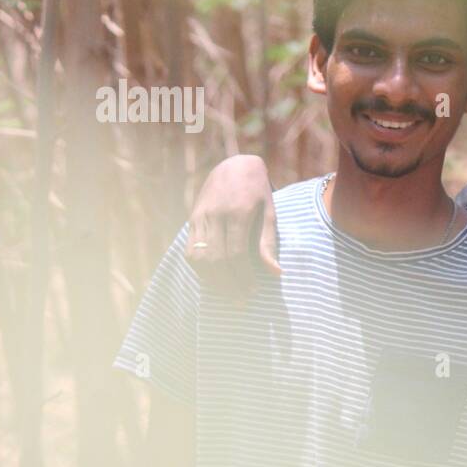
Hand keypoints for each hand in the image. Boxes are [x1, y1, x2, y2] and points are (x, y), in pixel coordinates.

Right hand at [185, 154, 279, 295]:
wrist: (234, 165)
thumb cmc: (258, 191)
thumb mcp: (269, 212)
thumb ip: (268, 243)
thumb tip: (276, 273)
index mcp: (237, 212)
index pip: (235, 253)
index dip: (243, 276)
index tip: (253, 291)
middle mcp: (214, 215)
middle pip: (215, 259)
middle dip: (228, 284)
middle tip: (241, 300)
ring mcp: (199, 217)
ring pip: (198, 257)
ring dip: (212, 280)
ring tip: (228, 294)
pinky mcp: (191, 219)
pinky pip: (190, 250)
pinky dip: (200, 269)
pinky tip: (214, 279)